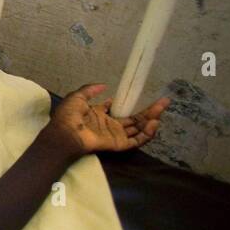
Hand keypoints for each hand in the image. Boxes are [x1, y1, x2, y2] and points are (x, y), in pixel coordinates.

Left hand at [44, 84, 169, 155]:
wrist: (66, 132)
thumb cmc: (69, 116)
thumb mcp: (77, 97)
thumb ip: (90, 90)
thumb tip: (104, 85)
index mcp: (98, 115)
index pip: (115, 110)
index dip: (124, 104)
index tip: (135, 96)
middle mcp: (109, 125)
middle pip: (133, 119)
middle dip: (149, 111)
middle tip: (164, 101)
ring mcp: (115, 135)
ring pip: (138, 128)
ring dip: (151, 119)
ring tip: (162, 108)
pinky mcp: (118, 144)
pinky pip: (136, 140)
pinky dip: (147, 133)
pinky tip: (154, 122)